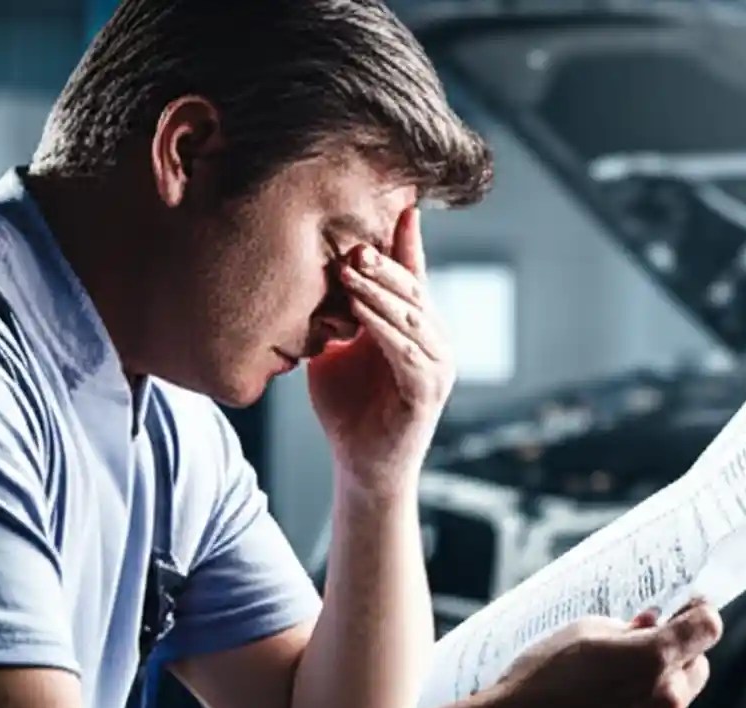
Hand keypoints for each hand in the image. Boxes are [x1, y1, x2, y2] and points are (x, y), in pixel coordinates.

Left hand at [307, 207, 454, 494]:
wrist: (360, 466)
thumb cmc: (347, 408)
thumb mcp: (335, 350)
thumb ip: (335, 316)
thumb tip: (309, 275)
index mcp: (412, 326)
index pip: (412, 276)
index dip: (406, 242)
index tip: (401, 204)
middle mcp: (432, 340)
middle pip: (411, 289)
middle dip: (383, 261)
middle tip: (353, 239)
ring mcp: (436, 365)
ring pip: (410, 316)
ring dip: (380, 290)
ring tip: (351, 265)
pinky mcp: (427, 391)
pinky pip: (407, 351)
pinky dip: (384, 328)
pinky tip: (360, 311)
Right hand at [495, 601, 722, 707]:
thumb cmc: (540, 679)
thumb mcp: (582, 634)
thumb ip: (626, 629)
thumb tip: (650, 625)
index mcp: (652, 659)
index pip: (706, 627)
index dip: (697, 612)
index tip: (686, 607)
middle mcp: (666, 697)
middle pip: (698, 664)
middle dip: (677, 651)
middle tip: (641, 643)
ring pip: (680, 694)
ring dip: (660, 681)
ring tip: (616, 677)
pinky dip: (646, 704)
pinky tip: (611, 699)